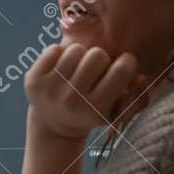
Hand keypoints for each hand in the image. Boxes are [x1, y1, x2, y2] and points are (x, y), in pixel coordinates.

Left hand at [23, 43, 142, 141]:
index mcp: (96, 109)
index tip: (122, 66)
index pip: (122, 69)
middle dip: (101, 59)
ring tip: (78, 69)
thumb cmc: (92, 112)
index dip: (126, 63)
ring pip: (76, 49)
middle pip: (98, 55)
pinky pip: (53, 49)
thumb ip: (137, 97)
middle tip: (96, 71)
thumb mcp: (118, 112)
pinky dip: (60, 54)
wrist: (54, 123)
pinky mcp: (33, 79)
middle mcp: (72, 101)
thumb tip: (140, 77)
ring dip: (80, 56)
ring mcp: (50, 90)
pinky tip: (62, 68)